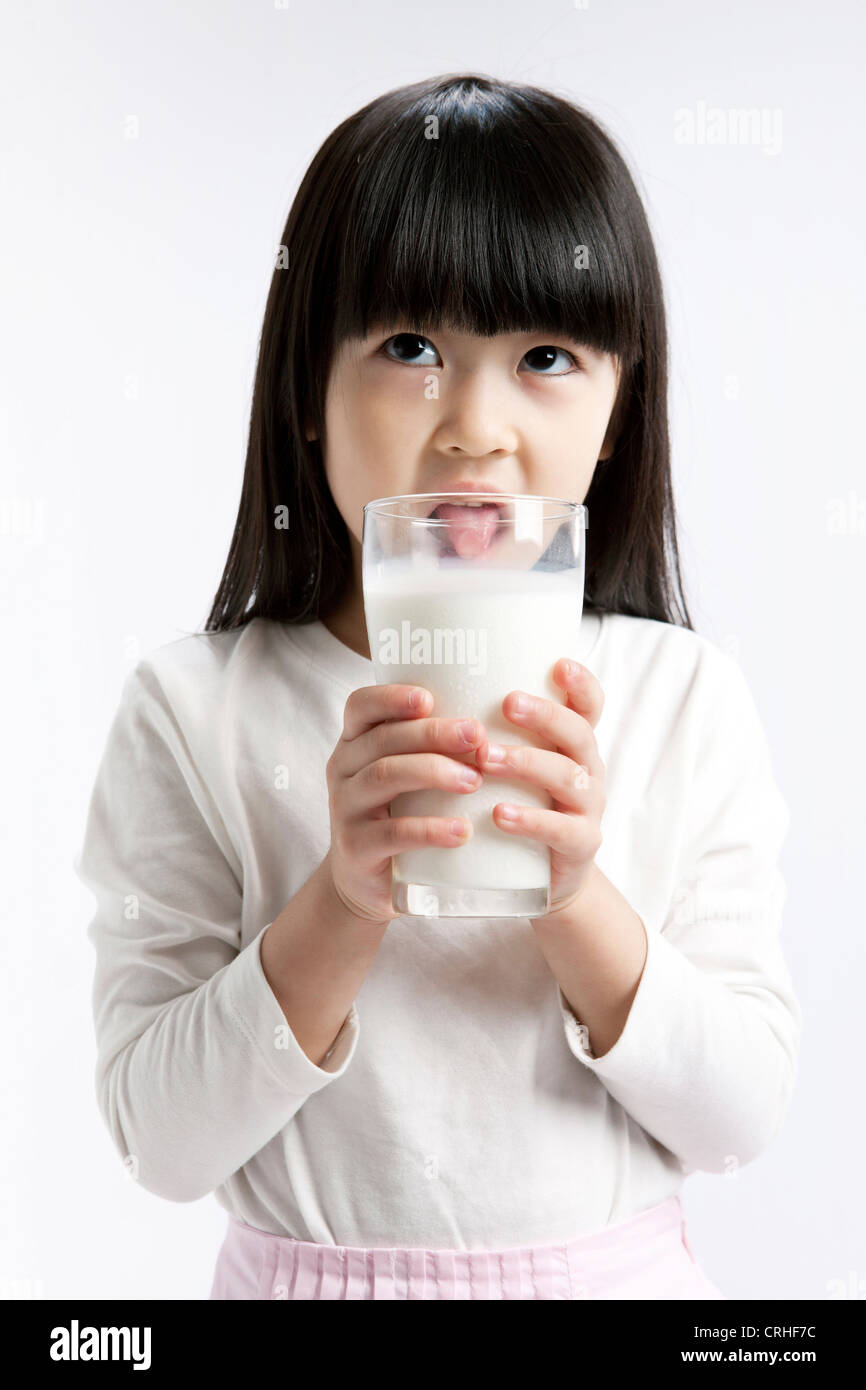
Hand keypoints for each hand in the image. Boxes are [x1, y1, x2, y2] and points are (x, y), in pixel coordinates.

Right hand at [325, 683, 485, 923]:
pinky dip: (430, 830)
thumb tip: (508, 712)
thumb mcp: (406, 773)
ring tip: (476, 781)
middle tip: (476, 735)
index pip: (361, 705)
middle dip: (432, 733)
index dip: (391, 697)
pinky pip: (393, 833)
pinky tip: (463, 830)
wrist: (368, 881)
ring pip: (385, 777)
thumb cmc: (400, 813)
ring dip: (434, 772)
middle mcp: (344, 768)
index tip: (429, 697)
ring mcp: (346, 808)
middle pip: (383, 739)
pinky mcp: (356, 847)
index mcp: (355, 742)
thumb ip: (434, 745)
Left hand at [474, 658, 604, 913]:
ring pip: (568, 778)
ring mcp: (588, 808)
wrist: (539, 878)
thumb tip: (430, 686)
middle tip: (507, 704)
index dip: (581, 683)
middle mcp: (587, 769)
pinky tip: (500, 814)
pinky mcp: (580, 846)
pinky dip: (530, 820)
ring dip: (527, 763)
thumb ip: (489, 732)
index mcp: (573, 744)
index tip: (558, 663)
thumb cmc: (517, 806)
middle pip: (578, 734)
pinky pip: (561, 830)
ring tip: (486, 758)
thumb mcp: (511, 767)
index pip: (589, 706)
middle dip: (544, 715)